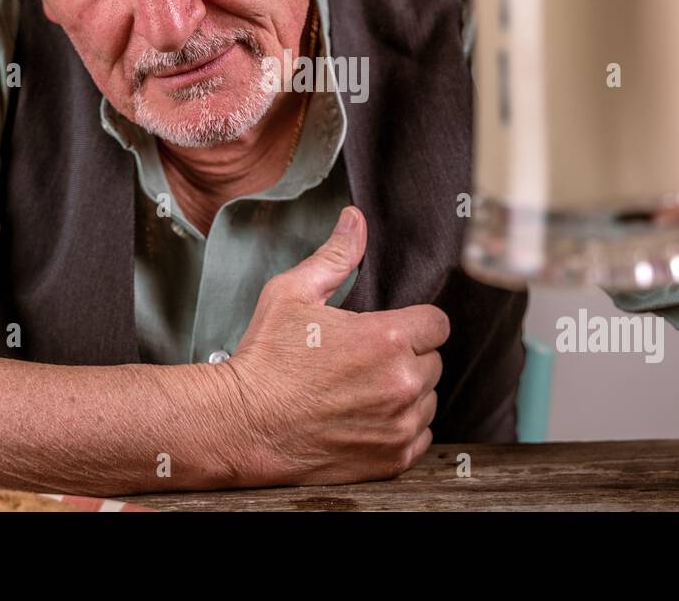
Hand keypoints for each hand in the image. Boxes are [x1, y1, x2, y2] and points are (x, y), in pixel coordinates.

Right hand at [222, 205, 449, 485]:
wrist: (241, 425)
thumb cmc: (264, 358)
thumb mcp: (292, 293)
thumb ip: (334, 256)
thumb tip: (355, 219)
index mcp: (387, 338)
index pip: (438, 323)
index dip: (415, 323)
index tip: (391, 330)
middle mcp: (402, 383)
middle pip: (433, 361)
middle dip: (407, 357)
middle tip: (365, 360)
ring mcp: (399, 425)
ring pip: (428, 400)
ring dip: (406, 393)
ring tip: (362, 390)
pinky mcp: (391, 459)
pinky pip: (420, 437)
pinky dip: (401, 428)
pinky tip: (366, 418)